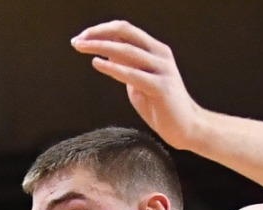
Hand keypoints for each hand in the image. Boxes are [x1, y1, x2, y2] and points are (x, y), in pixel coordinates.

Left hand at [72, 22, 207, 150]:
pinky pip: (133, 74)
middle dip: (97, 34)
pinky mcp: (161, 87)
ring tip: (81, 47)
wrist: (186, 127)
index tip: (82, 37)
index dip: (102, 30)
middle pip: (124, 33)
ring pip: (127, 51)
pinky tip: (97, 64)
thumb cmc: (161, 105)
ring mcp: (162, 69)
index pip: (125, 30)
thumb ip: (126, 66)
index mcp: (155, 49)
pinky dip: (113, 68)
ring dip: (100, 47)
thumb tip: (106, 54)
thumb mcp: (139, 81)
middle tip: (77, 41)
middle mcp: (159, 54)